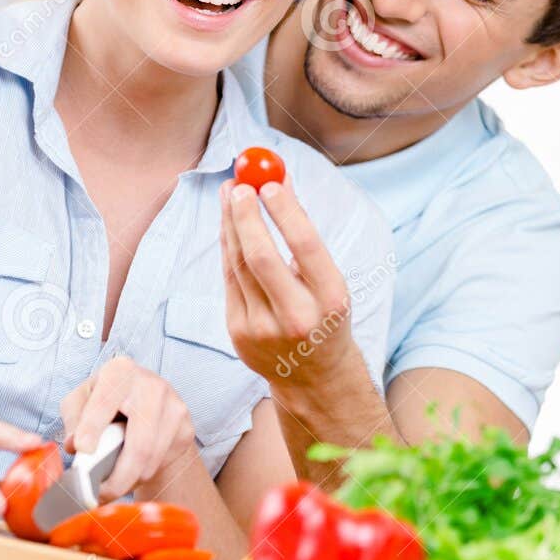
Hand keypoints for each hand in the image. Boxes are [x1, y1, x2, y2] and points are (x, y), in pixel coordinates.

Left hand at [61, 355, 196, 500]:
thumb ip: (73, 419)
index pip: (105, 402)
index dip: (92, 427)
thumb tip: (73, 445)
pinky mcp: (186, 428)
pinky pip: (161, 463)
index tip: (82, 449)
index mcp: (120, 372)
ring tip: (110, 486)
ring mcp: (174, 407)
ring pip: (151, 459)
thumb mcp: (82, 400)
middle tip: (99, 494)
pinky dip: (141, 476)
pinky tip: (129, 473)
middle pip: (139, 443)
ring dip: (128, 480)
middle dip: (118, 477)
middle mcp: (152, 385)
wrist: (149, 402)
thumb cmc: (107, 400)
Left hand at [220, 176, 354, 388]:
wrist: (315, 378)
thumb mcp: (329, 280)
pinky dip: (228, 247)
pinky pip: (230, 280)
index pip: (305, 247)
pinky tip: (228, 224)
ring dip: (231, 224)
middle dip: (246, 216)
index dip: (284, 211)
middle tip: (238, 184)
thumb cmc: (325, 315)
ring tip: (229, 192)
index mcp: (331, 300)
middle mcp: (298, 317)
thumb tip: (280, 181)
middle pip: (262, 257)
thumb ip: (303, 236)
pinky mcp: (239, 333)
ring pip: (239, 266)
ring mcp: (264, 330)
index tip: (269, 183)